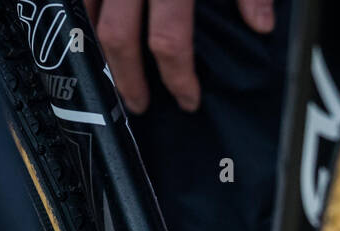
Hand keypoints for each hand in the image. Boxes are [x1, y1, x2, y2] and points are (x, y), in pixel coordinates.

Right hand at [84, 0, 274, 112]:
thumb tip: (261, 26)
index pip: (168, 41)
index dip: (177, 77)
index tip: (188, 100)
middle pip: (117, 37)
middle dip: (127, 79)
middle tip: (137, 105)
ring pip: (84, 16)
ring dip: (94, 51)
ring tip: (107, 76)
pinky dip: (78, 18)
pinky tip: (88, 37)